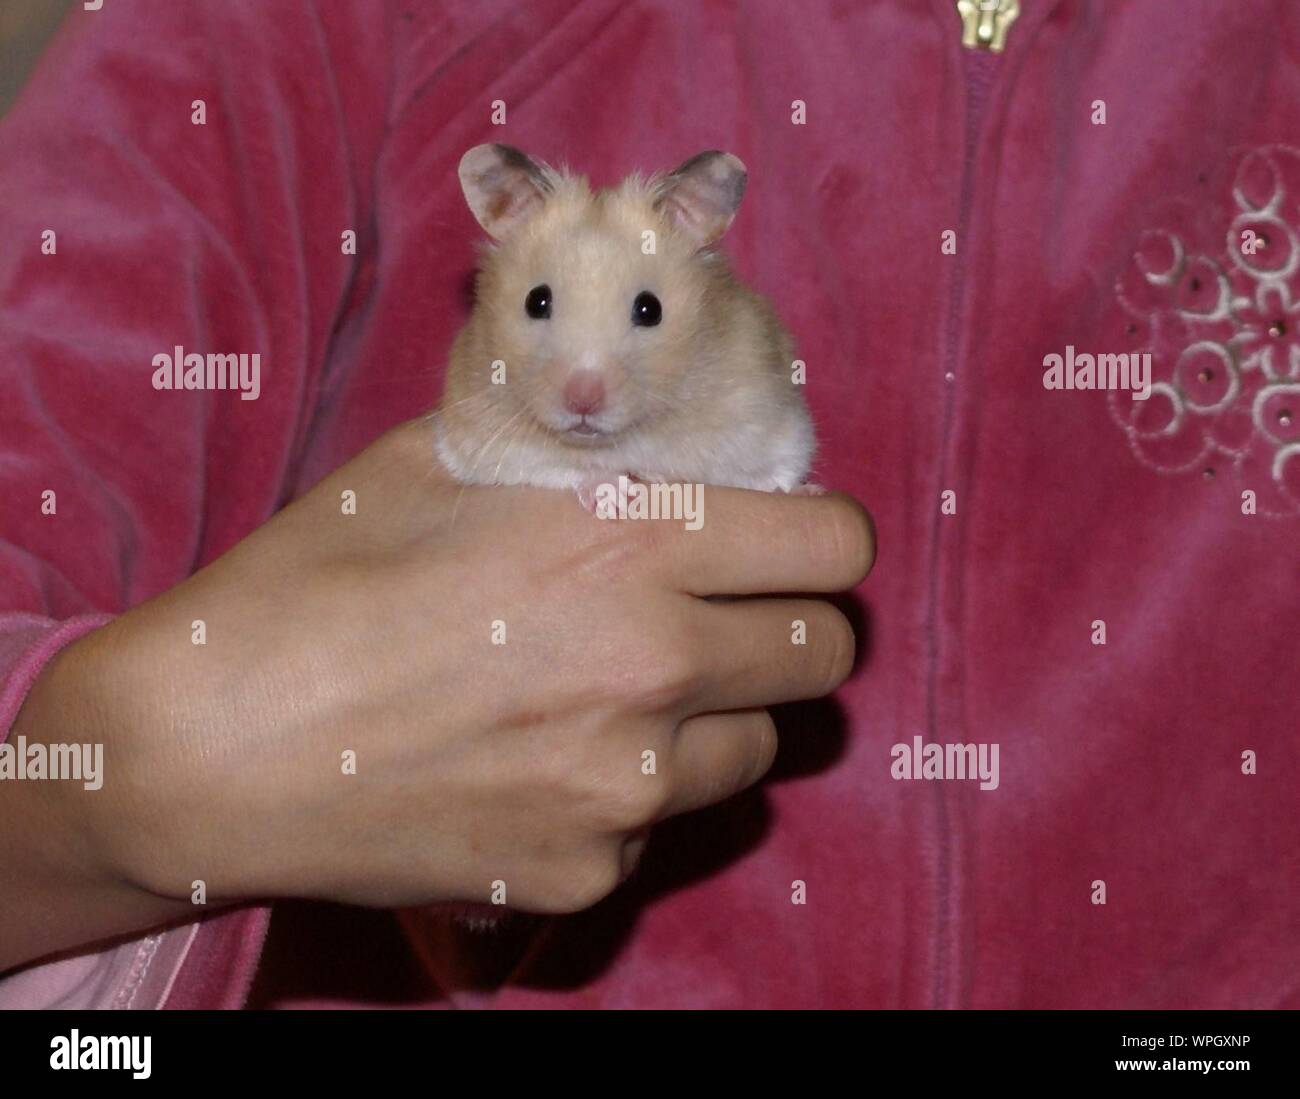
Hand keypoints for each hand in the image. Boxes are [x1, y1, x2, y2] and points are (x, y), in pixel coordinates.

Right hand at [2, 419, 874, 966]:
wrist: (207, 747)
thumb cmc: (315, 582)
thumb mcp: (442, 463)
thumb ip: (573, 448)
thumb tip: (654, 436)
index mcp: (635, 543)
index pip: (836, 548)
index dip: (824, 541)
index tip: (791, 546)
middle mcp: (656, 667)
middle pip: (825, 655)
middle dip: (790, 627)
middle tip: (721, 618)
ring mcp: (627, 788)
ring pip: (758, 749)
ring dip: (717, 716)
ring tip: (616, 696)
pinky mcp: (585, 872)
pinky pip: (656, 828)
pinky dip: (625, 798)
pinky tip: (536, 770)